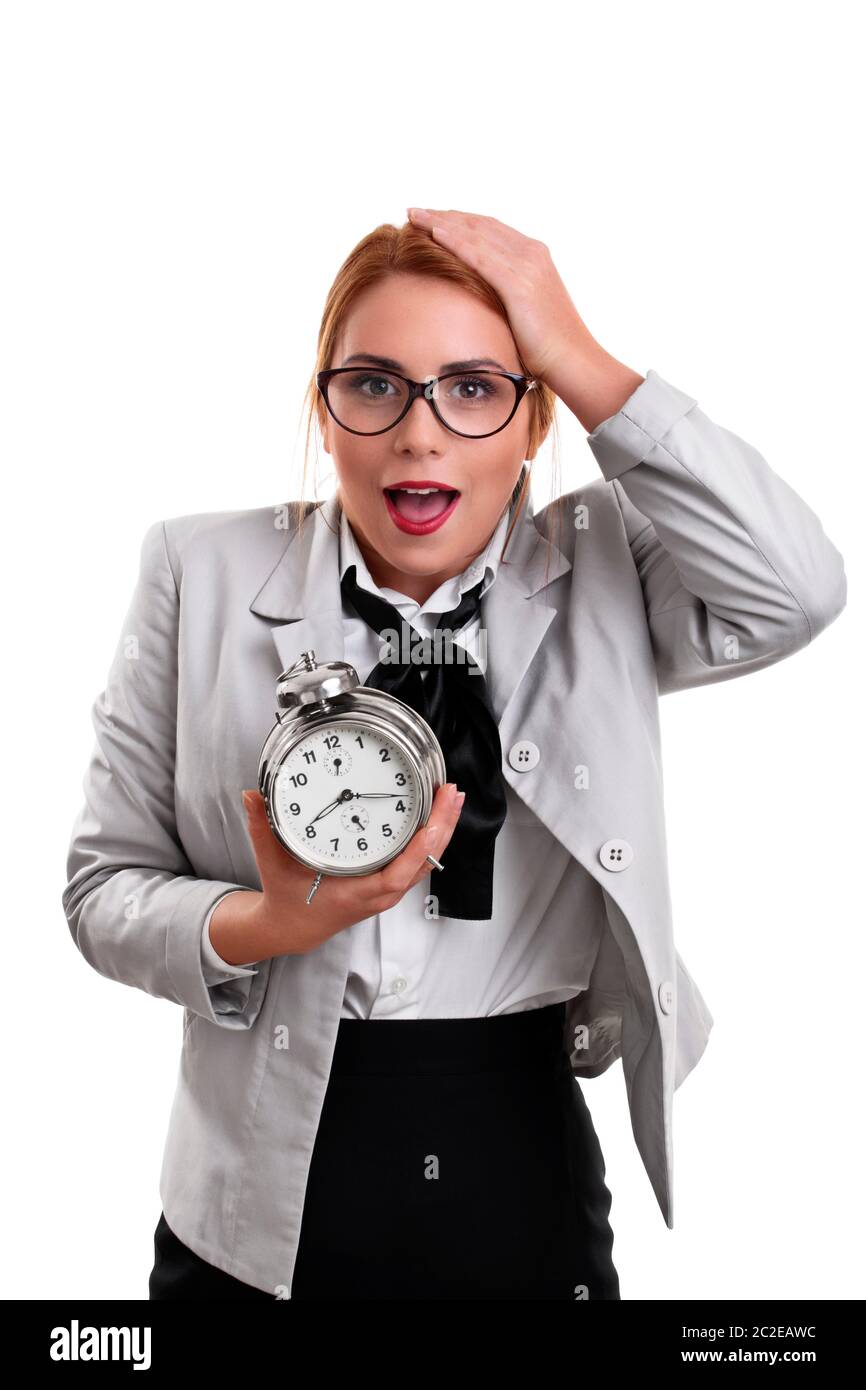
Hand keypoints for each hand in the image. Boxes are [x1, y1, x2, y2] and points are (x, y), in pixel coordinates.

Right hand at [240, 783, 464, 955]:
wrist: (294, 927)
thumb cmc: (288, 900)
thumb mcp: (273, 864)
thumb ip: (262, 829)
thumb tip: (252, 796)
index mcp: (357, 894)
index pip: (397, 874)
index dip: (419, 849)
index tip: (433, 823)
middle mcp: (380, 894)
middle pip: (423, 862)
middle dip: (441, 827)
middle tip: (451, 793)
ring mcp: (388, 891)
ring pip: (426, 861)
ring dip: (441, 830)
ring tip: (451, 798)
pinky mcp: (389, 884)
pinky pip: (419, 861)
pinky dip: (431, 838)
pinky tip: (436, 816)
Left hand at [406, 207, 592, 386]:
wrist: (573, 360)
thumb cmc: (549, 347)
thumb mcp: (526, 311)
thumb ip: (506, 296)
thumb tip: (481, 301)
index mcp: (533, 256)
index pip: (488, 228)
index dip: (458, 221)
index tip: (431, 218)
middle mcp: (531, 253)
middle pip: (479, 224)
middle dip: (444, 215)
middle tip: (414, 211)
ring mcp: (526, 266)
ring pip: (476, 234)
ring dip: (442, 222)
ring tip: (415, 216)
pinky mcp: (519, 284)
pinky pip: (480, 256)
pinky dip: (455, 242)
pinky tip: (434, 234)